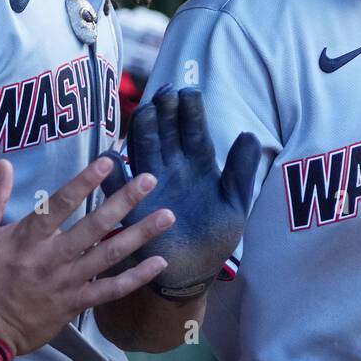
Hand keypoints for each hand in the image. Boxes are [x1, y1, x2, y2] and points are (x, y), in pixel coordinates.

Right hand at [0, 157, 172, 357]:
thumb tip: (4, 164)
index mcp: (28, 238)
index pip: (60, 204)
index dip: (85, 182)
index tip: (109, 163)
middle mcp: (53, 257)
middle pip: (95, 225)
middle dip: (125, 201)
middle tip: (151, 180)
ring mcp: (68, 281)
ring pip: (110, 255)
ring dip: (141, 234)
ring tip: (168, 217)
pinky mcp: (77, 303)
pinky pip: (112, 289)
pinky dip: (137, 278)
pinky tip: (160, 263)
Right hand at [101, 86, 259, 296]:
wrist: (198, 269)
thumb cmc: (217, 235)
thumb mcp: (236, 202)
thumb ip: (241, 170)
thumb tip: (248, 134)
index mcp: (198, 165)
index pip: (194, 131)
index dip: (191, 112)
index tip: (189, 91)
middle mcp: (173, 169)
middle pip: (167, 133)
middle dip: (165, 112)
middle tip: (165, 91)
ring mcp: (152, 185)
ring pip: (144, 151)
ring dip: (144, 131)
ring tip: (145, 111)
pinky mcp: (134, 206)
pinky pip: (118, 187)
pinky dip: (113, 174)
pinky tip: (112, 157)